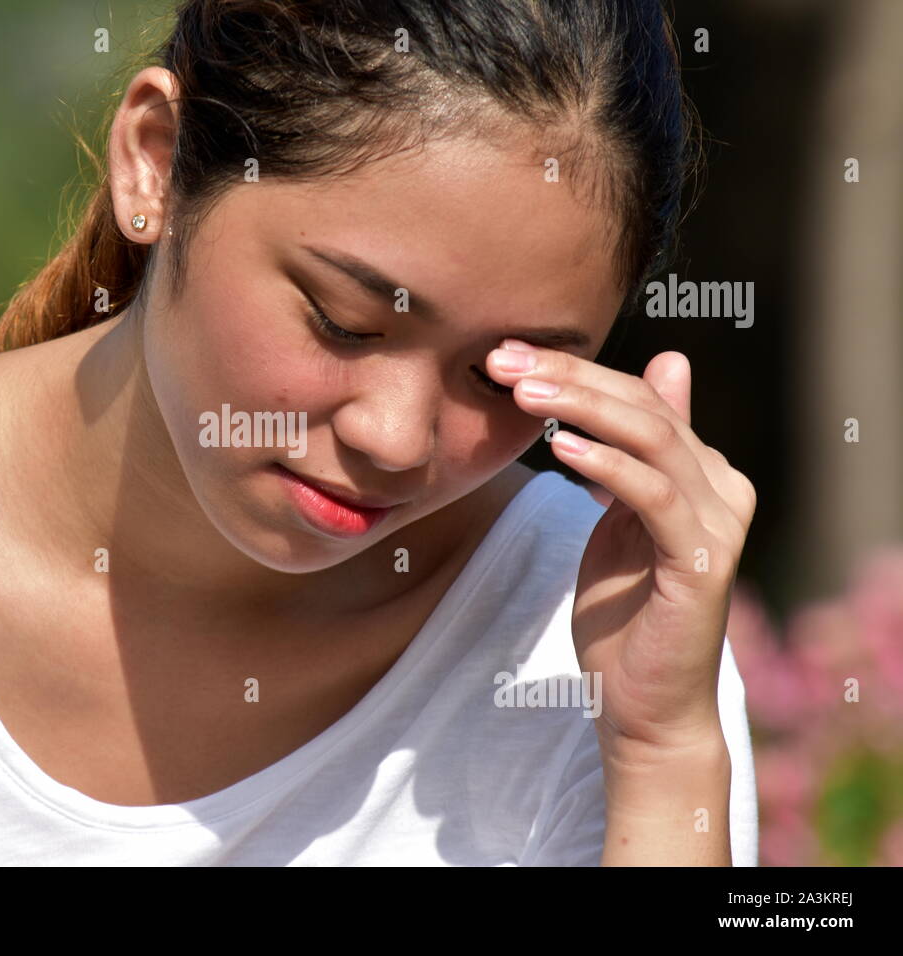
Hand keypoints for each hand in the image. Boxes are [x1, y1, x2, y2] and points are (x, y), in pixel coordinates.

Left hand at [486, 339, 757, 756]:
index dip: (574, 370)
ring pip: (652, 439)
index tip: (505, 353)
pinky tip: (560, 448)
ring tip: (521, 392)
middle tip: (503, 359)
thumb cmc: (624, 615)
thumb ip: (631, 452)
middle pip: (644, 407)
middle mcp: (722, 486)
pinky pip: (653, 496)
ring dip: (582, 407)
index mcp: (701, 471)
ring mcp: (719, 522)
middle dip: (569, 377)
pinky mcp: (704, 561)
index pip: (638, 398)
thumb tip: (666, 362)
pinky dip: (607, 465)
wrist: (643, 704)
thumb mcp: (617, 520)